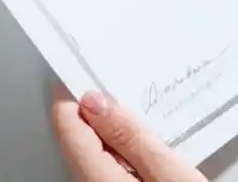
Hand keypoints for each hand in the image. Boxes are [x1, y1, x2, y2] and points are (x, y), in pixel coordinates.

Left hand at [51, 86, 206, 181]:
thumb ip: (130, 136)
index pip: (67, 124)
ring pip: (92, 157)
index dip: (75, 92)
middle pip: (77, 140)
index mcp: (97, 181)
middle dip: (98, 113)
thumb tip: (94, 102)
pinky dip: (120, 156)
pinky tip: (145, 154)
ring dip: (112, 136)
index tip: (86, 68)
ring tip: (144, 124)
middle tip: (124, 91)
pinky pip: (106, 172)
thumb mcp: (170, 173)